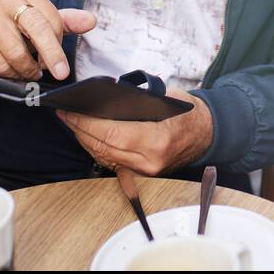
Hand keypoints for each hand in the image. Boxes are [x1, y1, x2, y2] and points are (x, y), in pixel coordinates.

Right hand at [0, 0, 95, 80]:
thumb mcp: (40, 20)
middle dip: (52, 54)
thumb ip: (66, 21)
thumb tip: (91, 21)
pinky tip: (12, 71)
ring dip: (27, 69)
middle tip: (60, 73)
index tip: (59, 58)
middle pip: (36, 28)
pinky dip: (9, 74)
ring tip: (30, 71)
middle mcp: (7, 0)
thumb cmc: (12, 25)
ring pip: (16, 52)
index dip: (58, 42)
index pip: (53, 19)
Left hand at [56, 90, 213, 175]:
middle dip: (80, 130)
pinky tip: (88, 136)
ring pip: (104, 157)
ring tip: (72, 123)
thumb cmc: (190, 113)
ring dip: (85, 140)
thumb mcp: (166, 99)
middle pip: (103, 147)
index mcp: (157, 141)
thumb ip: (137, 102)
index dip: (85, 123)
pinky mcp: (142, 174)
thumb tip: (104, 99)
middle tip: (65, 114)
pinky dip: (98, 149)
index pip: (111, 134)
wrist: (209, 134)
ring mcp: (146, 171)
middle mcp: (150, 161)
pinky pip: (112, 162)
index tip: (70, 111)